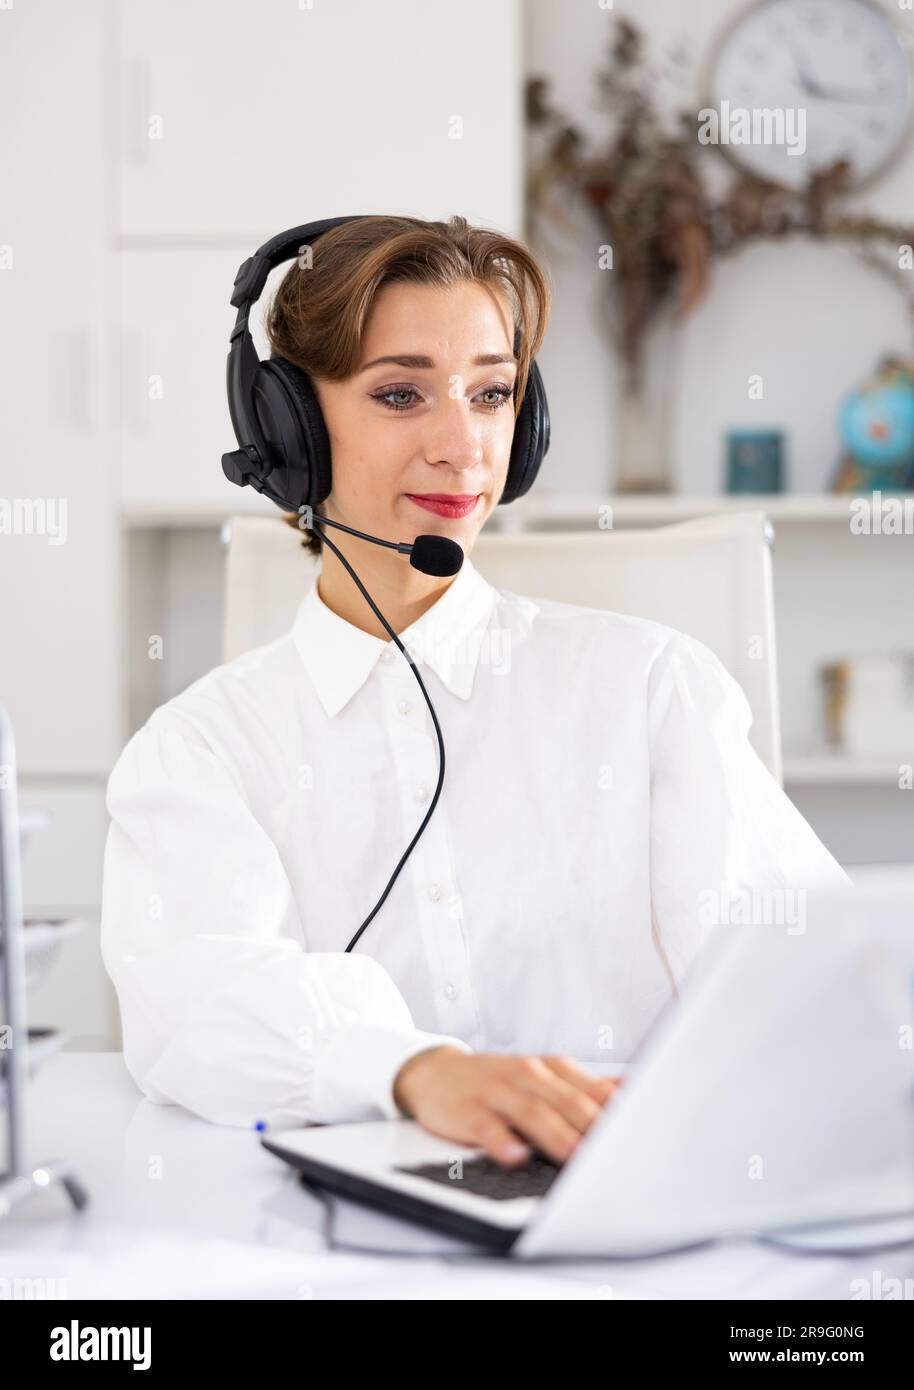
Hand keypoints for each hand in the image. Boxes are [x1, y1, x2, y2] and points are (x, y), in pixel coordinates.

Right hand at [392, 1047, 624, 1166]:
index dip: (615, 1113)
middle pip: (566, 1100)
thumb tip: (632, 1092)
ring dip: (556, 1135)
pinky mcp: (468, 1109)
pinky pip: (486, 1126)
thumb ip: (587, 1088)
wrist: (436, 1071)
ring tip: (575, 1156)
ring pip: (531, 1111)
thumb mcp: (544, 1077)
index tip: (638, 1134)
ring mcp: (496, 1091)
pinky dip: (502, 1141)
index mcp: (550, 1069)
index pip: (590, 1090)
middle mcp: (527, 1075)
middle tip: (615, 1151)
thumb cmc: (499, 1081)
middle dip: (592, 1126)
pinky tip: (514, 1155)